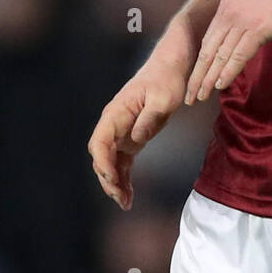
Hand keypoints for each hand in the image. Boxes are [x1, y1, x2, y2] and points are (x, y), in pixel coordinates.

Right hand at [87, 57, 187, 209]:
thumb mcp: (163, 98)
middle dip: (108, 179)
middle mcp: (114, 124)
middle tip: (121, 199)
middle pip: (101, 157)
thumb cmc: (167, 80)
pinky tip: (130, 196)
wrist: (171, 68)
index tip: (113, 179)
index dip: (103, 163)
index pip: (100, 142)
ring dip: (115, 184)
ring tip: (126, 204)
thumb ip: (149, 118)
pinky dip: (124, 180)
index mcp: (116, 113)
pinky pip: (122, 163)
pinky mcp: (131, 139)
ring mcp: (121, 133)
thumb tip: (136, 138)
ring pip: (110, 164)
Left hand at [185, 0, 271, 104]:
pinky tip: (220, 85)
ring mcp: (242, 20)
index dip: (200, 61)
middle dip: (197, 76)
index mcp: (228, 4)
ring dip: (208, 80)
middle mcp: (229, 12)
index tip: (195, 78)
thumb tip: (248, 31)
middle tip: (190, 96)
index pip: (208, 39)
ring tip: (200, 97)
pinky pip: (237, 55)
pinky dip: (227, 72)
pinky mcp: (258, 28)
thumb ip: (248, 14)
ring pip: (219, 56)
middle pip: (208, 50)